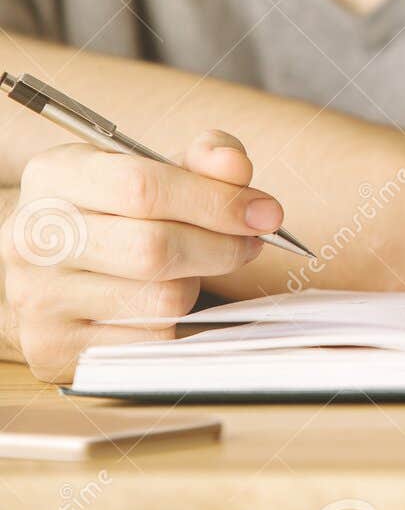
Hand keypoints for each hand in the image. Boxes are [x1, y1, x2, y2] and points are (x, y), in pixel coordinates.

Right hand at [0, 131, 282, 381]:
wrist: (45, 267)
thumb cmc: (113, 210)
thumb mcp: (149, 168)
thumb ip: (202, 159)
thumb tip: (236, 166)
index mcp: (55, 177)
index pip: (143, 188)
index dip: (216, 202)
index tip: (264, 212)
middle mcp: (34, 239)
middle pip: (155, 250)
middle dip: (222, 247)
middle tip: (250, 243)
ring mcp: (39, 300)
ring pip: (162, 301)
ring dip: (199, 285)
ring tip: (193, 269)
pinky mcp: (57, 351)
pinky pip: (154, 341)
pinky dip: (178, 323)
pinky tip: (165, 301)